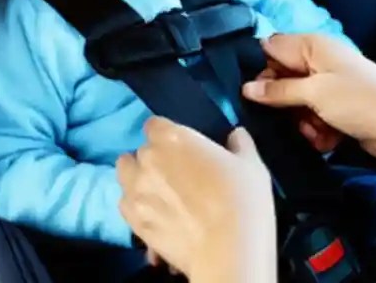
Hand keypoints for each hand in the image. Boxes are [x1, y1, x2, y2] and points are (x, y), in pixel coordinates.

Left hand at [117, 118, 277, 282]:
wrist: (228, 250)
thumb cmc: (242, 200)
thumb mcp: (250, 165)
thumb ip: (240, 144)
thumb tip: (235, 135)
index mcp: (172, 138)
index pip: (155, 124)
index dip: (166, 134)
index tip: (181, 147)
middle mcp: (147, 160)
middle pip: (141, 151)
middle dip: (155, 158)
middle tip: (176, 173)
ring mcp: (136, 191)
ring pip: (125, 175)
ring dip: (137, 178)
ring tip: (158, 192)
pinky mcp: (133, 221)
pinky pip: (125, 205)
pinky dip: (137, 207)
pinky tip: (156, 215)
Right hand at [243, 34, 375, 166]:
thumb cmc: (366, 102)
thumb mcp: (315, 93)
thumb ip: (279, 90)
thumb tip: (248, 88)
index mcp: (313, 47)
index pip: (271, 49)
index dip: (261, 70)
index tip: (256, 93)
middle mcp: (319, 64)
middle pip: (280, 80)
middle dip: (281, 103)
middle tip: (291, 116)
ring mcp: (329, 89)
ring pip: (294, 105)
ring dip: (300, 122)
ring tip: (316, 130)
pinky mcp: (338, 112)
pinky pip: (312, 121)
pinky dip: (316, 132)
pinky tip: (327, 140)